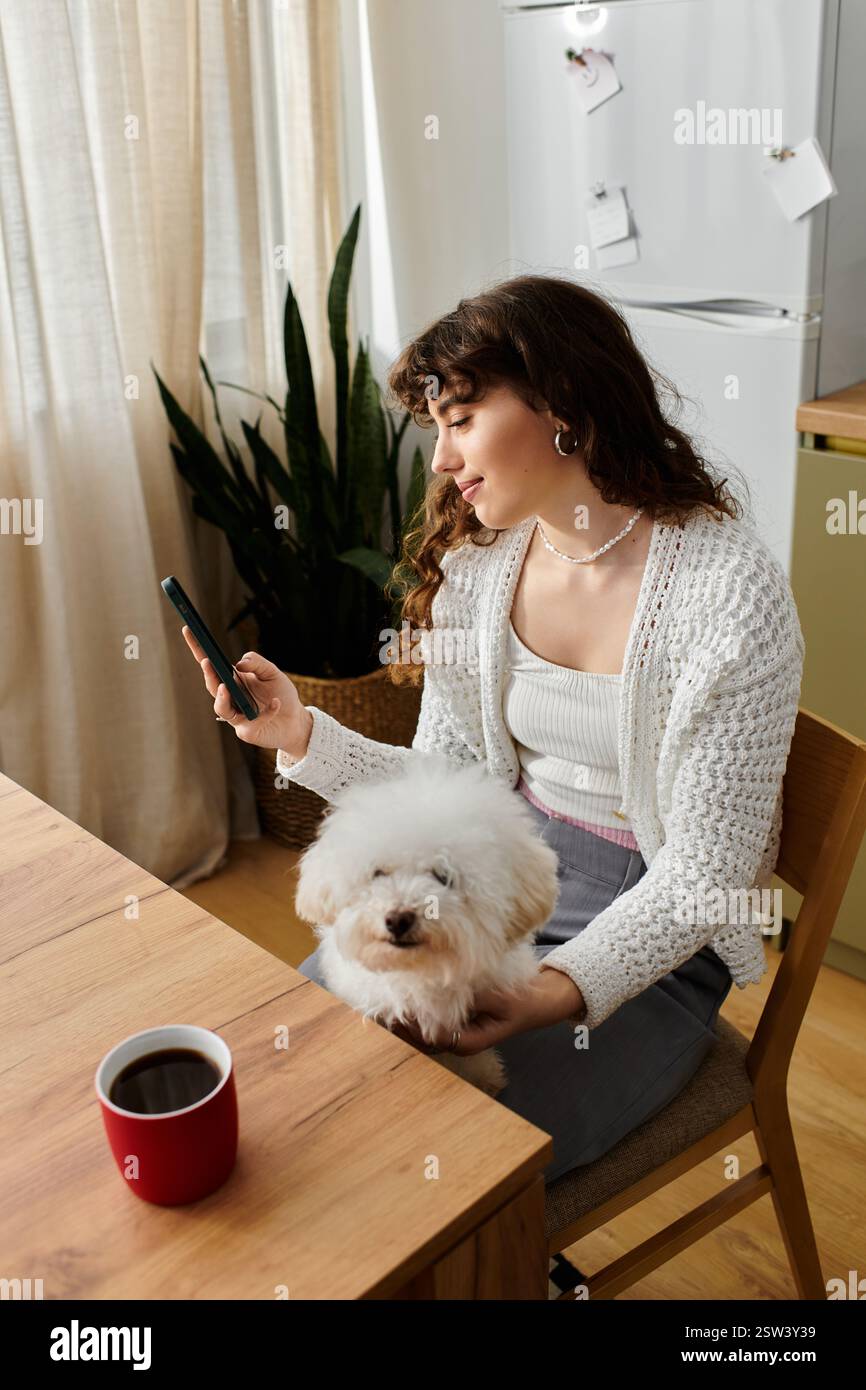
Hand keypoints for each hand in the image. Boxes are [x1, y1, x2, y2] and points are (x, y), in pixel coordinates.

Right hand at [181, 626, 312, 755]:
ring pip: (221, 708)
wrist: (295, 721)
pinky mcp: (247, 732)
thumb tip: (239, 664)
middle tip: (207, 662)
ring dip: (222, 698)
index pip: (211, 663)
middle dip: (208, 674)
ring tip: (226, 687)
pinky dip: (265, 712)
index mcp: (233, 679)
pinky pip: (251, 722)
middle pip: (212, 685)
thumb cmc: (281, 694)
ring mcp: (236, 716)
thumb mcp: (272, 673)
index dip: (198, 648)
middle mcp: (230, 697)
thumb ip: (257, 663)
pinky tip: (276, 703)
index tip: (187, 629)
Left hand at [390, 969, 584, 1056]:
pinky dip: (415, 1017)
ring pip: (421, 1036)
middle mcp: (459, 1043)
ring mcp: (458, 1036)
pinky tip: (402, 1004)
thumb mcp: (497, 997)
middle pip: (419, 1041)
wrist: (541, 1001)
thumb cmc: (522, 1000)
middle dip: (398, 1027)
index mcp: (468, 1042)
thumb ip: (469, 998)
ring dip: (403, 1024)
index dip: (409, 1025)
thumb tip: (441, 992)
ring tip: (380, 1009)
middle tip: (375, 1010)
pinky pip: (430, 1025)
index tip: (391, 1009)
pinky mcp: (458, 1025)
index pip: (429, 1037)